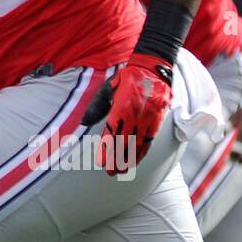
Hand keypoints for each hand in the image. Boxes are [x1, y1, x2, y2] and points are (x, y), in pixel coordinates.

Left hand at [84, 52, 173, 174]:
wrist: (152, 69)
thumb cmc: (127, 79)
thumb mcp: (108, 89)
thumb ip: (97, 106)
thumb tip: (85, 122)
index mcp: (121, 107)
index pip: (112, 133)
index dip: (106, 149)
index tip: (101, 162)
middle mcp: (135, 115)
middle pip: (124, 143)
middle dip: (117, 160)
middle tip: (111, 172)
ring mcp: (147, 119)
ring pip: (138, 145)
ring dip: (129, 160)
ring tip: (122, 171)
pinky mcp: (157, 121)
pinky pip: (149, 140)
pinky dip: (142, 152)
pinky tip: (136, 161)